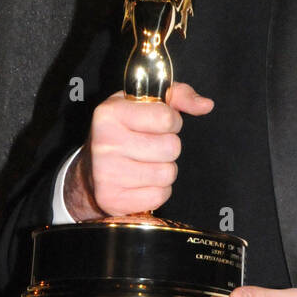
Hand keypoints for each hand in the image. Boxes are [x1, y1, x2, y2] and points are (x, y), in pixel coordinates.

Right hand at [64, 81, 213, 219]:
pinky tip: (140, 181)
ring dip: (163, 169)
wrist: (90, 170)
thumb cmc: (122, 132)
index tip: (160, 124)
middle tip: (150, 146)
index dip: (171, 121)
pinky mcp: (113, 199)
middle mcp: (105, 142)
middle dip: (168, 147)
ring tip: (145, 163)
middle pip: (171, 147)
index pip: (166, 117)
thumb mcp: (143, 104)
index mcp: (111, 113)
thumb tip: (206, 105)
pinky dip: (156, 190)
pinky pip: (159, 195)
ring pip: (168, 173)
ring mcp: (107, 173)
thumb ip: (178, 97)